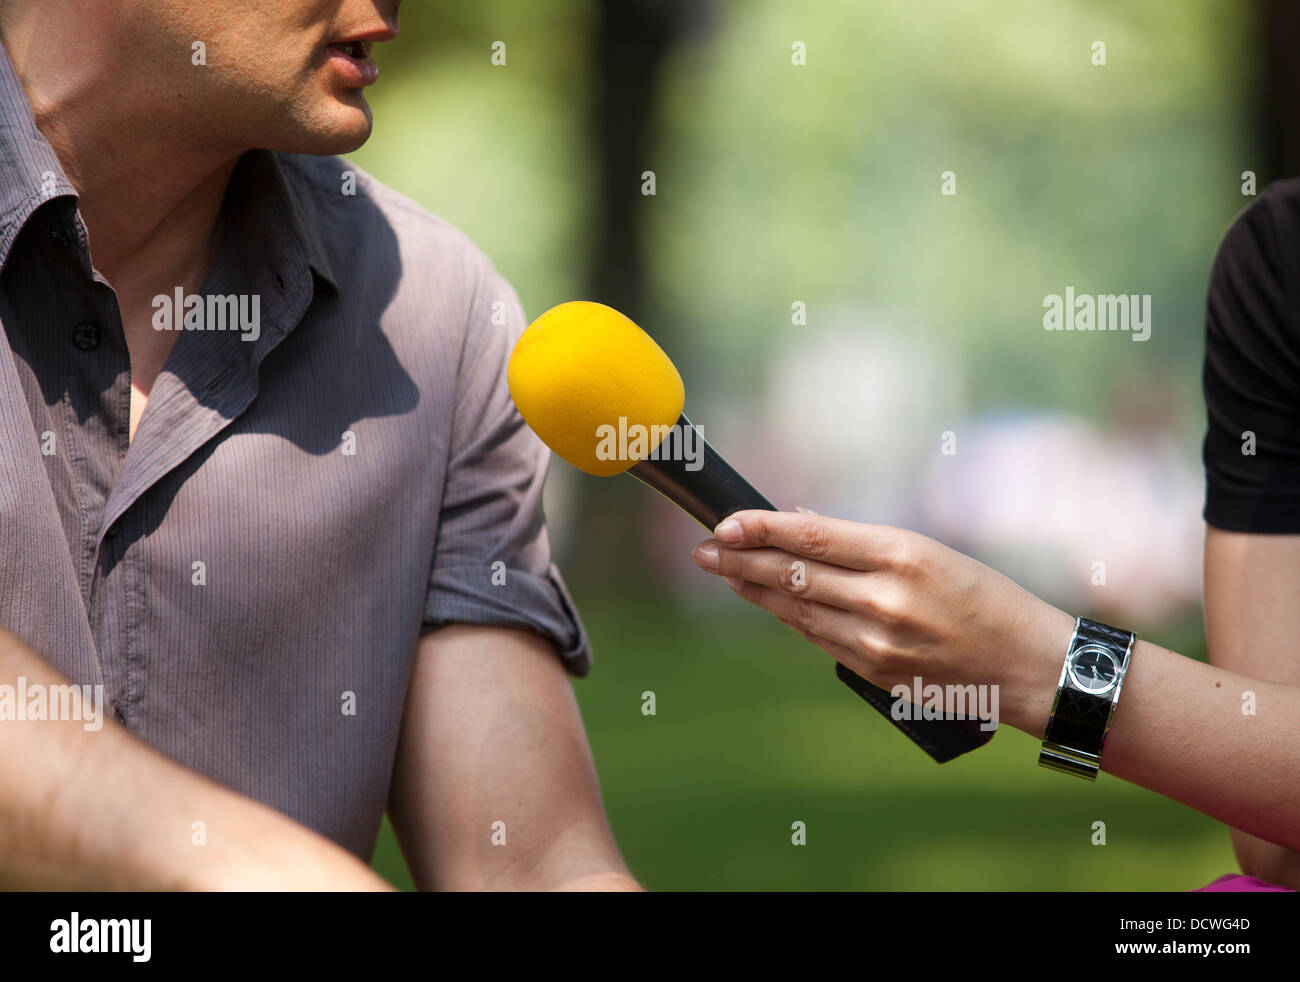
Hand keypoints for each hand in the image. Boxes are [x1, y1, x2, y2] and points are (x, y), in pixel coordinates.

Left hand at [690, 510, 1075, 734]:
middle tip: (704, 548)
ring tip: (723, 570)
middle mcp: (884, 599)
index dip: (760, 529)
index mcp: (903, 555)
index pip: (812, 538)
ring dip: (753, 590)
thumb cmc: (986, 598)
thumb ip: (861, 543)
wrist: (1030, 666)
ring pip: (796, 610)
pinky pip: (817, 639)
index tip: (725, 521)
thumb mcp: (931, 552)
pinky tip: (765, 602)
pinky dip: (787, 617)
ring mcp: (877, 642)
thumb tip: (801, 524)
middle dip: (740, 560)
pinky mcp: (875, 672)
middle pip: (792, 575)